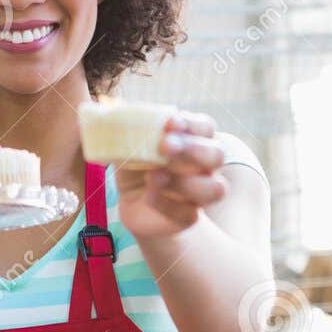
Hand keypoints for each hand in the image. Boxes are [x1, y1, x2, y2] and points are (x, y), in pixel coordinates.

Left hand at [114, 113, 226, 242]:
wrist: (133, 203)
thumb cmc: (137, 167)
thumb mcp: (129, 146)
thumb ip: (130, 131)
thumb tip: (114, 113)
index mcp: (194, 141)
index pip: (206, 127)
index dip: (191, 124)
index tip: (170, 122)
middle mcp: (205, 167)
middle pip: (217, 155)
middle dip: (193, 149)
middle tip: (165, 146)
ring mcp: (200, 195)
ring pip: (214, 189)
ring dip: (185, 181)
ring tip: (156, 175)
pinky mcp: (188, 218)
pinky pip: (188, 214)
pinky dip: (166, 203)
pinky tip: (149, 195)